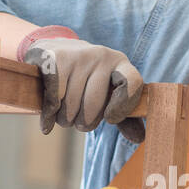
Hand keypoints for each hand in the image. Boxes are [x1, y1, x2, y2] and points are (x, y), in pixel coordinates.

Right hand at [21, 32, 144, 141]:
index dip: (123, 107)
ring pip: (71, 105)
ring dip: (64, 119)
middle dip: (83, 123)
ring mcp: (77, 55)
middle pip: (94, 105)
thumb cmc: (85, 80)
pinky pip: (54, 98)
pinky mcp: (53, 58)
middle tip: (78, 120)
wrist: (51, 50)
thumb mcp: (107, 93)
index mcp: (120, 63)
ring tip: (63, 113)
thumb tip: (140, 138)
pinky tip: (48, 118)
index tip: (110, 119)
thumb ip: (124, 116)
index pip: (132, 83)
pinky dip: (49, 114)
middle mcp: (101, 55)